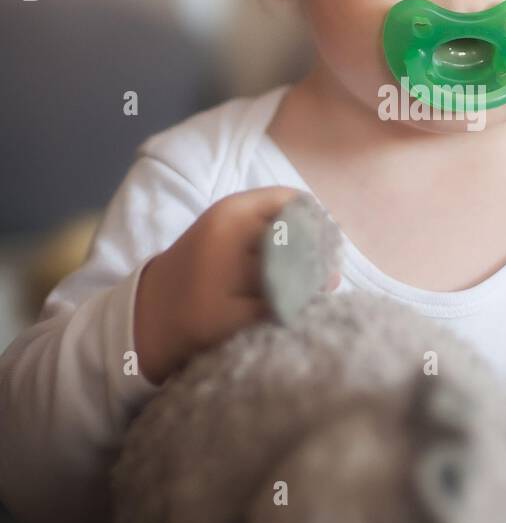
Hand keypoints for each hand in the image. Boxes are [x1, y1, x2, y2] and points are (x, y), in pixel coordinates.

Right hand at [133, 187, 338, 384]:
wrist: (151, 314)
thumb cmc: (206, 266)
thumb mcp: (233, 230)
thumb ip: (280, 222)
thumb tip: (336, 231)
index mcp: (227, 212)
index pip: (293, 203)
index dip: (317, 221)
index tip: (325, 238)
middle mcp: (223, 240)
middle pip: (298, 240)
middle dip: (321, 256)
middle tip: (329, 271)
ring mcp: (219, 280)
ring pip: (292, 277)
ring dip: (314, 286)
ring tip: (317, 290)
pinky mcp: (222, 319)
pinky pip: (277, 312)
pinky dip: (295, 312)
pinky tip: (296, 312)